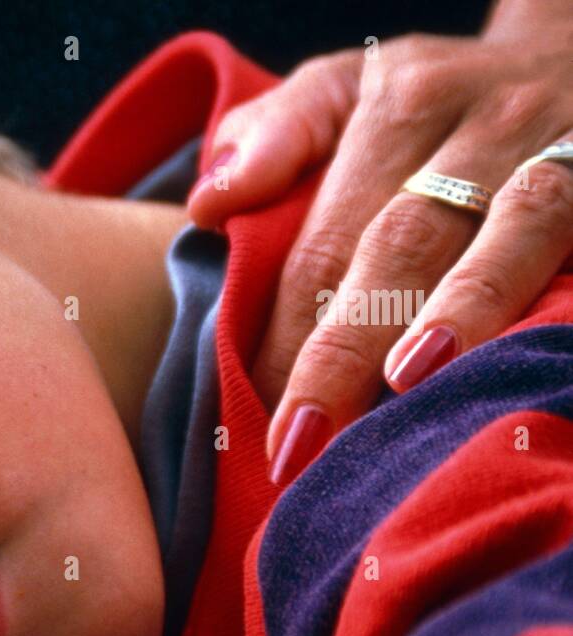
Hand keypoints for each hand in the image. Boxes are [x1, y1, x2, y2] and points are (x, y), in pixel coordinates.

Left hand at [188, 23, 572, 484]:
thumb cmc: (433, 97)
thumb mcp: (349, 86)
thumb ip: (279, 137)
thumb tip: (207, 206)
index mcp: (400, 109)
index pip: (326, 237)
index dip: (282, 327)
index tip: (245, 404)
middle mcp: (482, 128)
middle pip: (402, 247)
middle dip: (345, 350)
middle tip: (300, 440)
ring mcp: (560, 156)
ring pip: (509, 239)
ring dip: (457, 318)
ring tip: (406, 389)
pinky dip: (541, 315)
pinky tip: (506, 375)